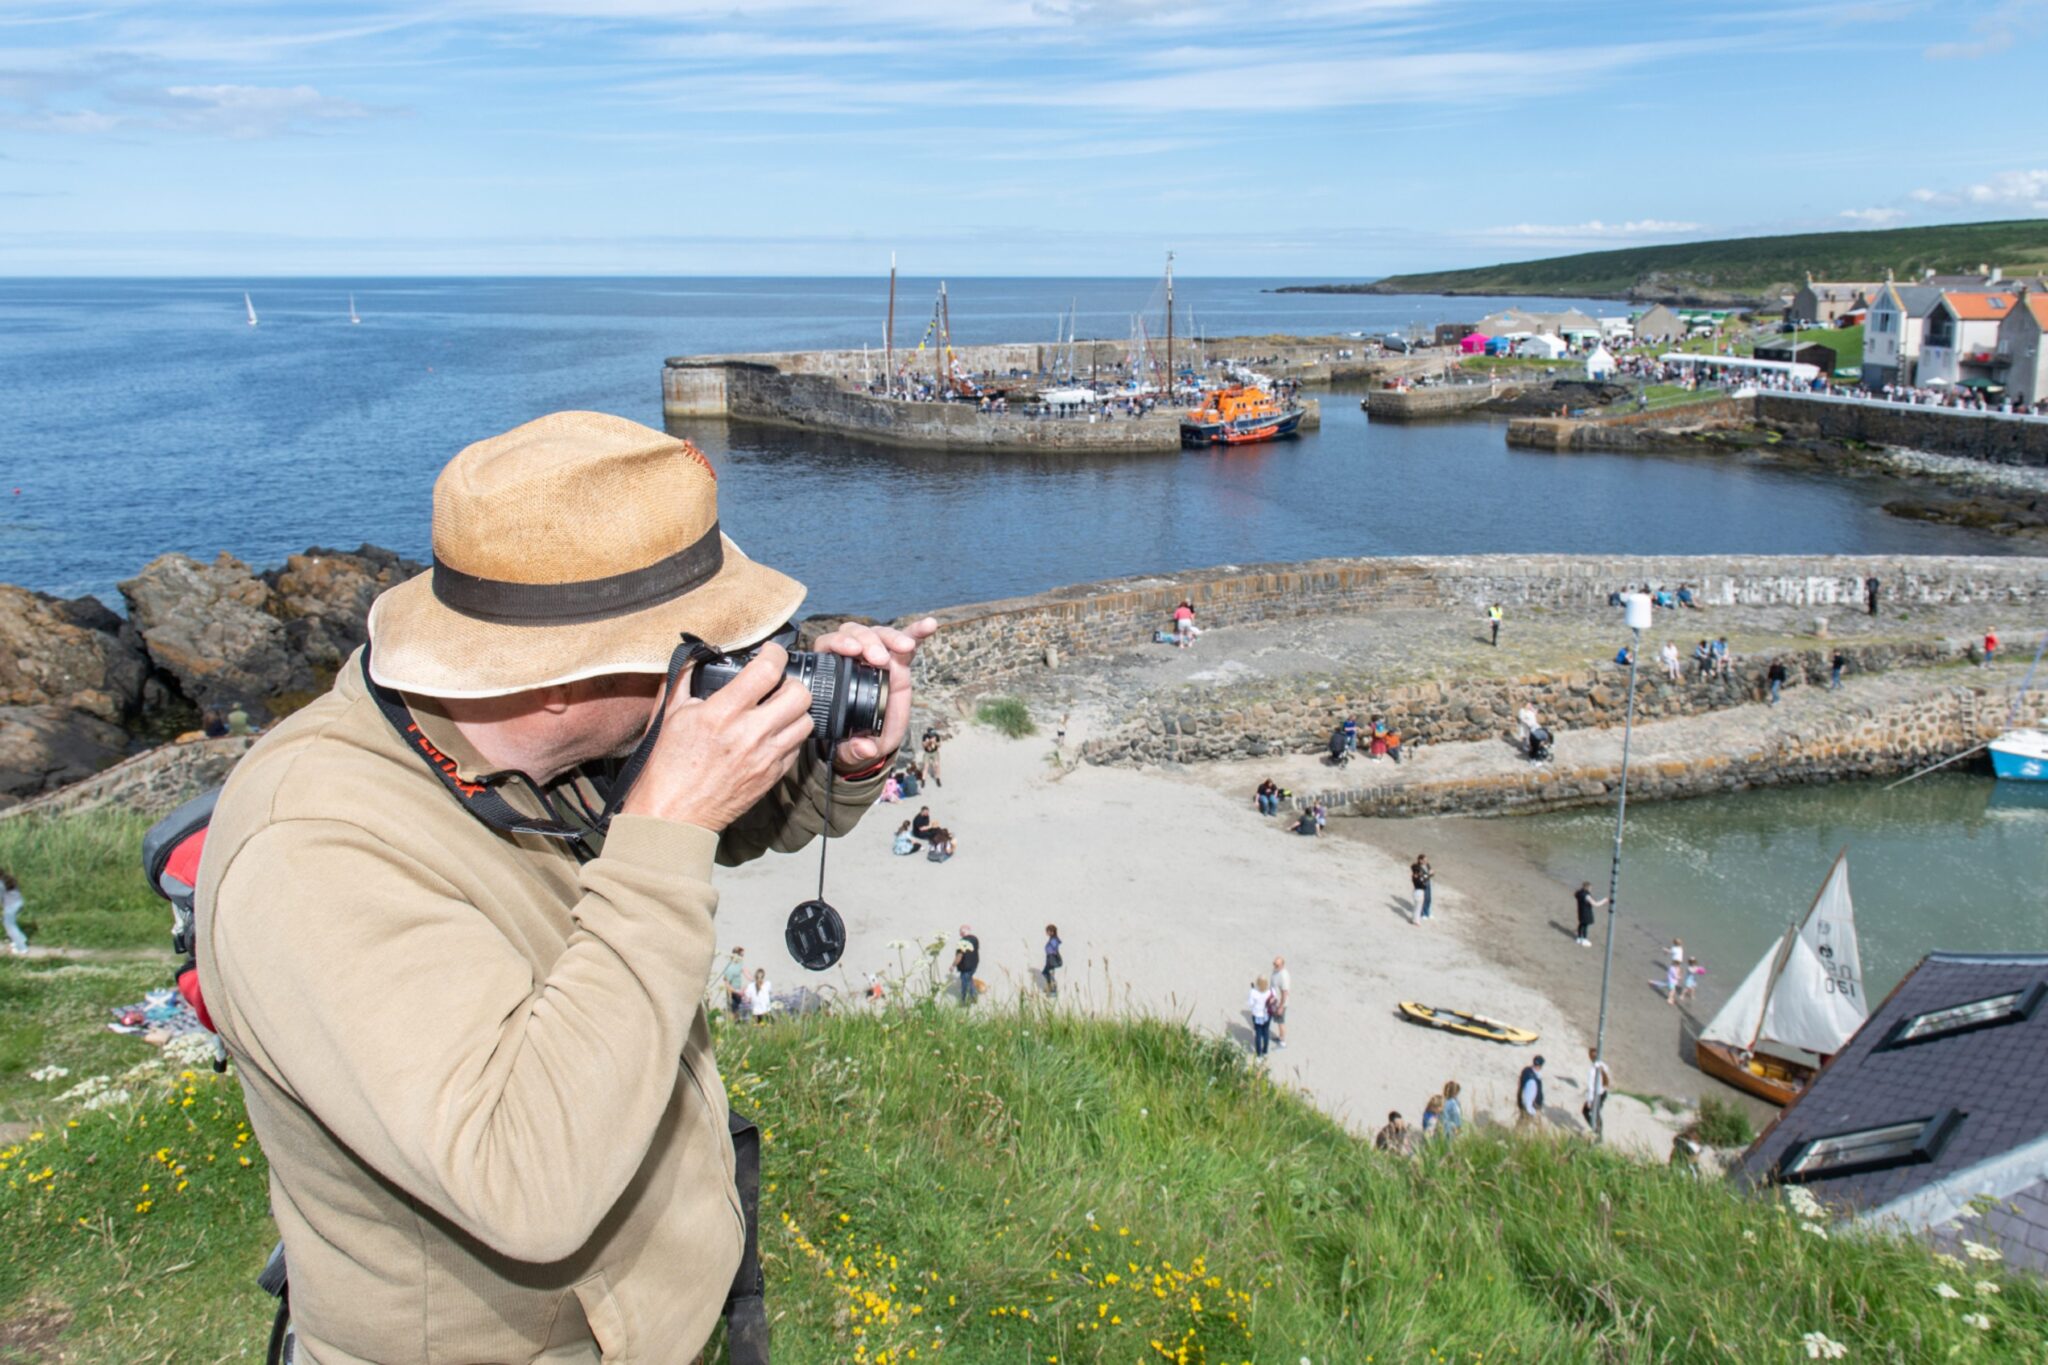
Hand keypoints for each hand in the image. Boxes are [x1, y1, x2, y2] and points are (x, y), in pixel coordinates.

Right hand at [618, 643, 814, 831]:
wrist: (672, 815)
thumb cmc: (666, 767)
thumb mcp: (667, 715)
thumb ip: (683, 678)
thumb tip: (696, 655)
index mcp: (722, 714)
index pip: (767, 671)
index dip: (775, 654)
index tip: (771, 652)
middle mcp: (749, 734)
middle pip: (799, 695)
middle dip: (791, 682)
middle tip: (777, 683)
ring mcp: (765, 758)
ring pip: (806, 721)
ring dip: (795, 710)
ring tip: (778, 709)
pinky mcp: (772, 777)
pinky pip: (798, 748)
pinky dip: (790, 736)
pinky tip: (773, 734)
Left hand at [813, 617, 937, 773]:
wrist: (873, 741)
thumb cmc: (856, 739)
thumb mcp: (853, 750)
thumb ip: (854, 750)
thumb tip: (864, 747)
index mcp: (835, 674)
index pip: (830, 646)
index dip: (838, 642)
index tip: (852, 650)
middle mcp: (854, 661)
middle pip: (855, 634)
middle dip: (868, 640)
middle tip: (880, 658)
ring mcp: (877, 658)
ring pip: (879, 633)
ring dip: (891, 636)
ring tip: (905, 647)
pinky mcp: (899, 661)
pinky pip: (908, 640)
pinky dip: (918, 631)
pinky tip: (930, 625)